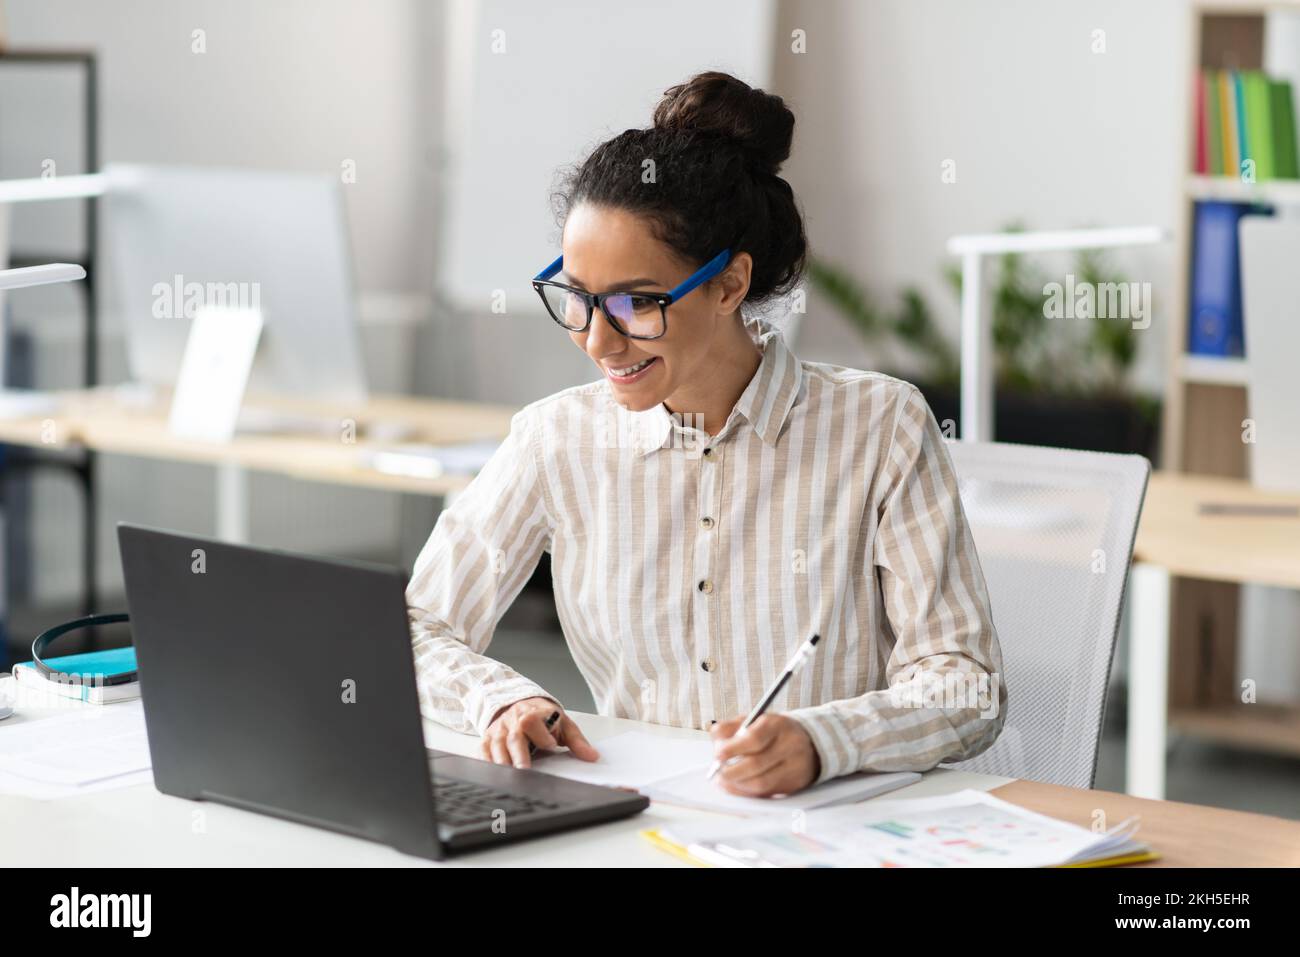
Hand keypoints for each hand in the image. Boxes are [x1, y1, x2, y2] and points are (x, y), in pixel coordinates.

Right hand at [481, 697, 598, 768]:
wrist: (521, 705)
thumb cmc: (545, 719)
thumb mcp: (564, 725)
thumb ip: (577, 741)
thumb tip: (592, 756)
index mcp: (534, 714)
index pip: (533, 720)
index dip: (540, 733)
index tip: (550, 745)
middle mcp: (514, 721)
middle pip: (514, 737)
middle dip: (519, 755)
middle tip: (525, 771)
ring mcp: (499, 730)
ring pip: (497, 746)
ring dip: (502, 763)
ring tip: (508, 779)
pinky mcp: (487, 739)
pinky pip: (483, 751)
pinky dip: (486, 763)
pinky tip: (491, 775)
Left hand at [709, 713, 819, 796]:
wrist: (810, 744)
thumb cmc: (775, 732)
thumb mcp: (755, 720)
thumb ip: (732, 726)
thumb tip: (715, 738)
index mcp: (778, 725)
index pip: (754, 738)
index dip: (733, 748)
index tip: (718, 754)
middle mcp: (789, 746)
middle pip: (756, 764)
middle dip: (731, 771)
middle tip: (717, 772)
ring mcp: (794, 767)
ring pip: (761, 783)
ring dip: (737, 785)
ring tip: (723, 781)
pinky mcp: (793, 785)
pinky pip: (766, 793)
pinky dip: (747, 792)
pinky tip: (736, 787)